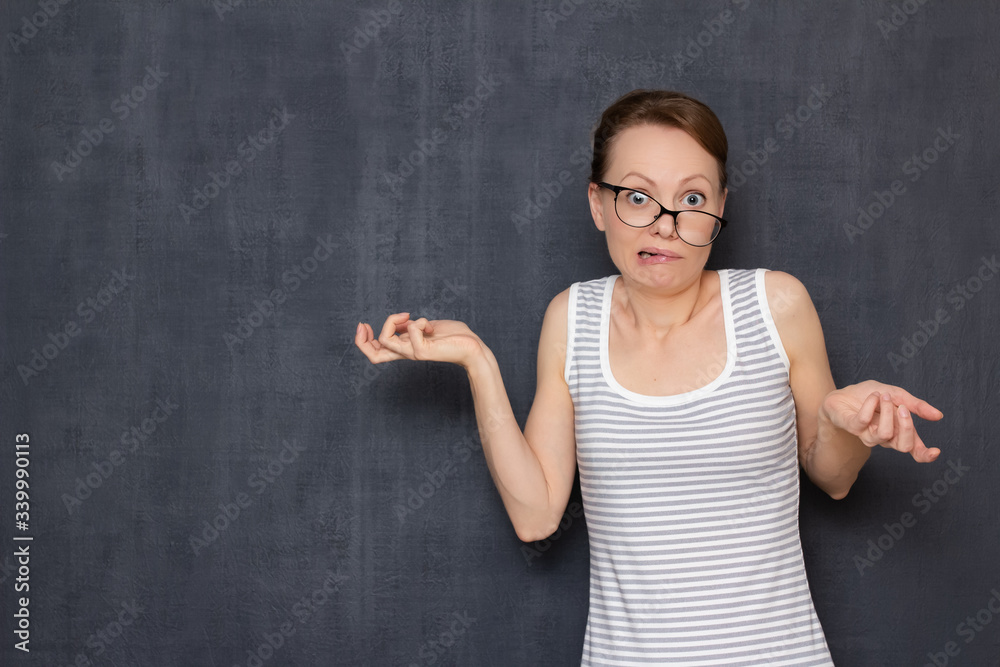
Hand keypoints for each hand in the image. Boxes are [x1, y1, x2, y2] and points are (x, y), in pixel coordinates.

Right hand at [355, 312, 484, 367]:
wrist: (473, 348)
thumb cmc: (455, 337)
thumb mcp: (427, 327)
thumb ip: (413, 326)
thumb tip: (402, 321)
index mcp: (406, 348)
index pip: (376, 351)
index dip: (364, 340)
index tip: (365, 325)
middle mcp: (406, 352)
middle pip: (373, 356)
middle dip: (361, 340)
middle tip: (364, 324)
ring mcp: (413, 353)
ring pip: (385, 340)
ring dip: (392, 320)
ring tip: (409, 316)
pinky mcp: (423, 351)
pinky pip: (411, 331)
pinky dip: (418, 321)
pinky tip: (430, 326)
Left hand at [819, 380, 943, 462]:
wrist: (843, 392)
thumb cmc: (871, 396)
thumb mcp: (897, 394)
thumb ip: (916, 406)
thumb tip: (938, 416)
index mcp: (899, 432)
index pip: (914, 450)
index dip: (925, 454)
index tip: (936, 451)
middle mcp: (885, 437)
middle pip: (904, 446)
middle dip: (907, 426)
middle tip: (902, 407)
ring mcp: (868, 435)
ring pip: (885, 434)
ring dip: (887, 412)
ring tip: (883, 396)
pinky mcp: (852, 427)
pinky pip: (864, 421)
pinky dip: (870, 405)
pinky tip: (872, 396)